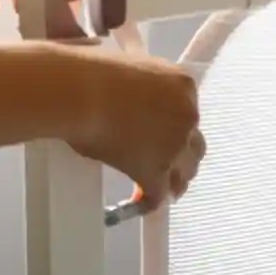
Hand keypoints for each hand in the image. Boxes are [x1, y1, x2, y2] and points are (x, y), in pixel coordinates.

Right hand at [69, 53, 204, 208]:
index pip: (189, 114)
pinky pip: (159, 192)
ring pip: (185, 171)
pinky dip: (151, 201)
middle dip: (184, 158)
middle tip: (173, 168)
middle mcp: (187, 114)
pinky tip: (141, 204)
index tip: (168, 138)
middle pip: (195, 145)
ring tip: (165, 190)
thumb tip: (134, 109)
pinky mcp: (156, 170)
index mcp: (183, 85)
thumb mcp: (134, 70)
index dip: (179, 130)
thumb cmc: (94, 75)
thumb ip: (147, 92)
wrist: (81, 92)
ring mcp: (175, 144)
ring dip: (175, 181)